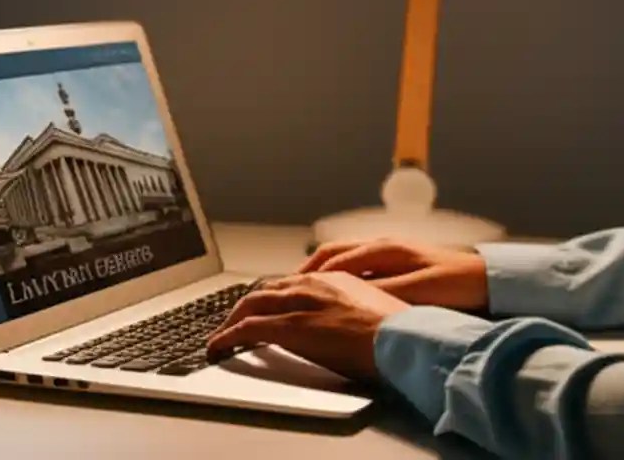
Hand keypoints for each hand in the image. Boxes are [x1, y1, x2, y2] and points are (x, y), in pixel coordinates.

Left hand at [205, 272, 410, 380]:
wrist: (403, 338)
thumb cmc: (399, 331)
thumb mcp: (376, 310)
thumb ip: (355, 310)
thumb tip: (351, 324)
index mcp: (335, 278)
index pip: (292, 282)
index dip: (273, 295)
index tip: (264, 306)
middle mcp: (314, 284)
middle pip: (267, 289)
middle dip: (247, 304)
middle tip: (235, 319)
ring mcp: (301, 304)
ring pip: (252, 304)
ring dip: (233, 319)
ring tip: (223, 334)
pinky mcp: (291, 327)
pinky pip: (248, 328)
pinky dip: (228, 336)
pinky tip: (219, 346)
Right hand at [298, 239, 489, 310]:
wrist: (488, 279)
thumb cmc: (456, 284)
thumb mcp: (417, 291)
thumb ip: (383, 291)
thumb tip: (349, 297)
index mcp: (385, 249)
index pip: (335, 260)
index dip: (310, 275)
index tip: (288, 289)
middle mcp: (384, 244)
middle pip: (335, 252)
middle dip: (309, 267)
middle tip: (287, 285)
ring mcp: (393, 250)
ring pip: (347, 255)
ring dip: (324, 268)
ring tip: (307, 285)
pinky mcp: (402, 260)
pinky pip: (361, 262)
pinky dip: (342, 272)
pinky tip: (341, 287)